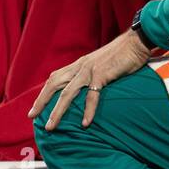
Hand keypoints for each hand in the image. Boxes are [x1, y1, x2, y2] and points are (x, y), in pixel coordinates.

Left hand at [30, 29, 151, 130]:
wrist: (136, 42)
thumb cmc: (122, 54)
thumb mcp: (101, 64)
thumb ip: (92, 74)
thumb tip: (88, 88)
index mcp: (79, 64)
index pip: (54, 78)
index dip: (43, 93)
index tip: (35, 107)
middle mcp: (80, 66)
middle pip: (54, 85)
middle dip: (42, 102)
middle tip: (32, 117)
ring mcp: (90, 70)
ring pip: (68, 93)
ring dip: (58, 111)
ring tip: (50, 126)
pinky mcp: (102, 74)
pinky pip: (92, 95)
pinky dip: (88, 110)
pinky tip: (85, 123)